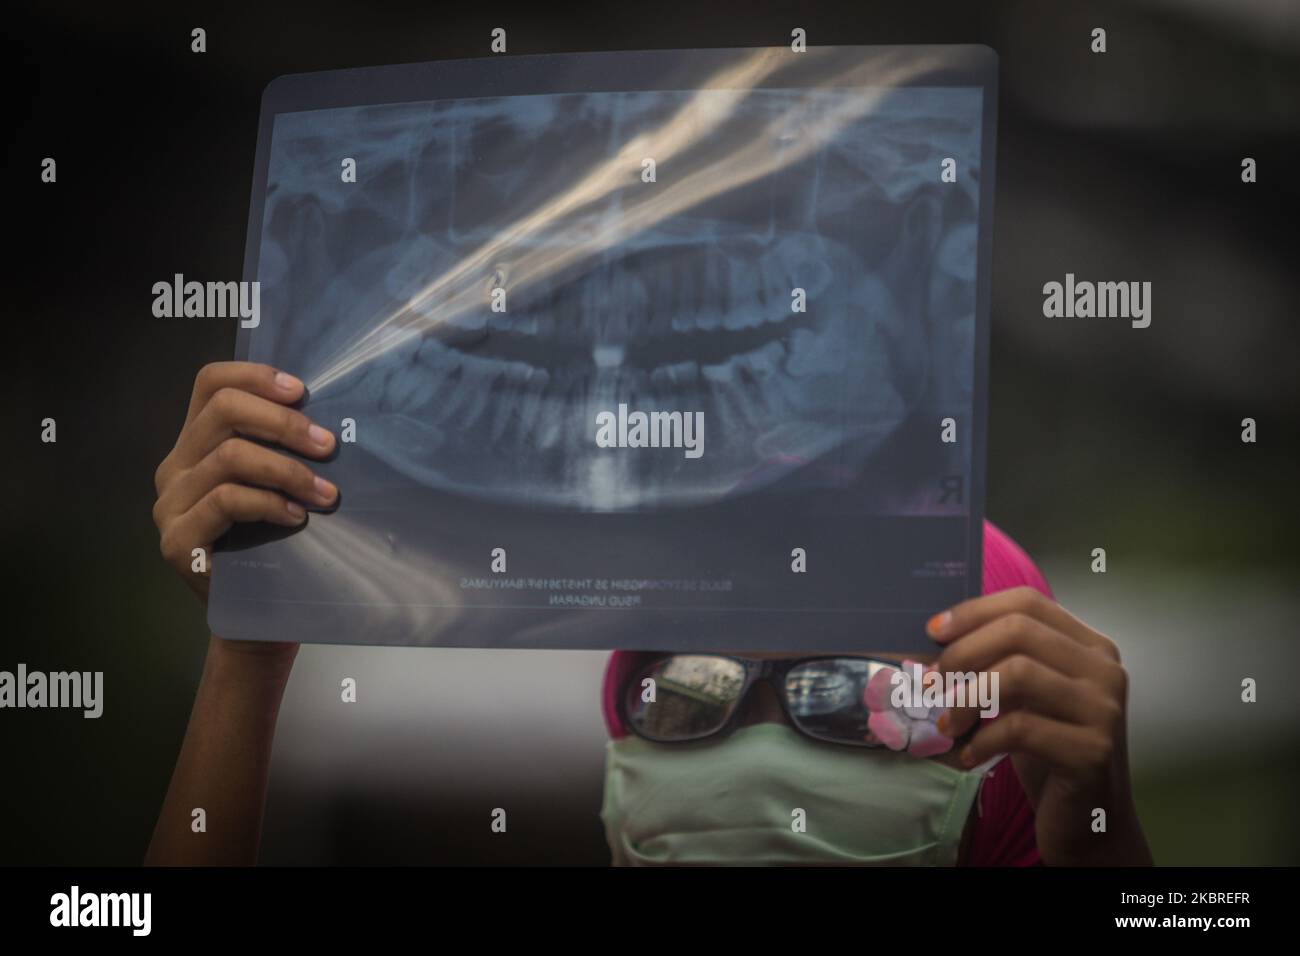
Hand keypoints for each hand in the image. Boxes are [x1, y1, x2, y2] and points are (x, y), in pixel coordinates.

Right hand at [152, 361, 337, 609]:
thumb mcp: (280, 486)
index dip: (255, 376)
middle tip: (328, 445)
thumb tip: (332, 415)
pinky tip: (297, 517)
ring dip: (288, 470)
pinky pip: (226, 501)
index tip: (303, 391)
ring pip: (230, 456)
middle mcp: (175, 467)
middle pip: (224, 410)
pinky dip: (269, 503)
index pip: (211, 383)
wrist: (259, 619)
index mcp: (197, 443)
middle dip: (284, 423)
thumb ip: (284, 449)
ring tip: (325, 493)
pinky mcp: (176, 541)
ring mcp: (170, 503)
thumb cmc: (278, 546)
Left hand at [929, 587, 1151, 865]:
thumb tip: (933, 636)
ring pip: (1019, 673)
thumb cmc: (1047, 751)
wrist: (1089, 822)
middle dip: (963, 653)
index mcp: (1090, 646)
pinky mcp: (1093, 752)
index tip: (933, 632)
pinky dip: (983, 740)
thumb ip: (999, 662)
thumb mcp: (1024, 698)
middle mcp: (1106, 670)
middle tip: (931, 682)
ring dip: (968, 697)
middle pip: (1019, 631)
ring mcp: (1104, 710)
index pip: (1028, 602)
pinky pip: (1021, 728)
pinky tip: (970, 755)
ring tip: (948, 724)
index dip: (974, 611)